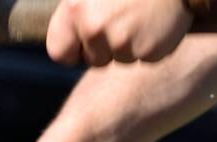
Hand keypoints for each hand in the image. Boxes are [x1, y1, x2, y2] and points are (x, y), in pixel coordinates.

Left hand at [47, 0, 194, 66]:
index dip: (74, 49)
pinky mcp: (147, 50)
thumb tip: (64, 47)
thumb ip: (76, 12)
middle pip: (93, 59)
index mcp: (74, 8)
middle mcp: (94, 27)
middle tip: (124, 15)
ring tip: (142, 14)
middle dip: (107, 45)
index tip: (87, 38)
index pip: (60, 52)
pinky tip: (156, 21)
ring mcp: (121, 41)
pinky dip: (152, 43)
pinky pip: (145, 57)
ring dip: (131, 43)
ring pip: (120, 59)